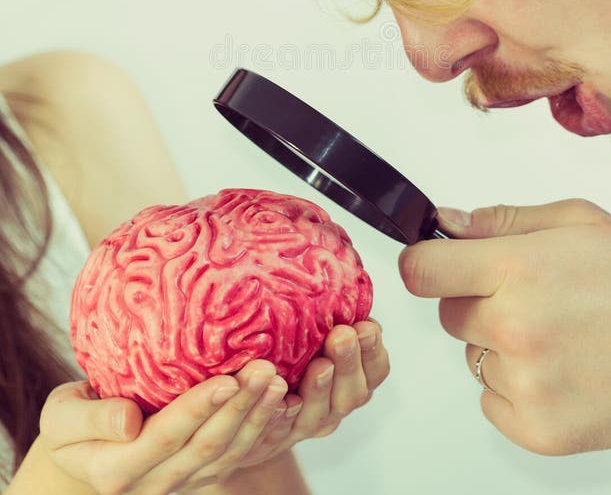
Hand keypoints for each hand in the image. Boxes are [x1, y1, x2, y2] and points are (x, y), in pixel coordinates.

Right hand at [40, 317, 387, 493]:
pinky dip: (290, 411)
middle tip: (274, 368)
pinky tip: (316, 374)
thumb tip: (127, 420)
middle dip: (251, 406)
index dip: (204, 408)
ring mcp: (202, 470)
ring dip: (279, 408)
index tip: (229, 377)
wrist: (91, 452)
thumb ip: (86, 418)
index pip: (174, 435)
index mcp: (129, 465)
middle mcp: (173, 474)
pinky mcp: (223, 456)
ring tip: (307, 370)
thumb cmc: (75, 427)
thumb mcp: (61, 420)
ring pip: (249, 445)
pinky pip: (262, 439)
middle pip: (221, 442)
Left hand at [238, 317, 388, 466]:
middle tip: (342, 335)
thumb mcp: (316, 331)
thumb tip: (340, 278)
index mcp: (353, 378)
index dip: (373, 350)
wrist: (249, 411)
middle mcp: (336, 403)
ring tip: (318, 365)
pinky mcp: (276, 436)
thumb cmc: (290, 354)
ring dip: (321, 388)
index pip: (376, 369)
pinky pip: (281, 427)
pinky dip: (281, 411)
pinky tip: (277, 391)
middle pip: (354, 392)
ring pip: (321, 412)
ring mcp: (308, 423)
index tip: (366, 326)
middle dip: (349, 361)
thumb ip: (332, 315)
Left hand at [398, 199, 610, 454]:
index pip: (422, 270)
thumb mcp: (580, 222)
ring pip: (472, 357)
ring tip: (557, 336)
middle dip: (476, 302)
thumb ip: (504, 220)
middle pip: (447, 314)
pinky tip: (559, 371)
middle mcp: (515, 327)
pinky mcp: (536, 429)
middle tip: (529, 299)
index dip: (424, 263)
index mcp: (519, 269)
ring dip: (499, 347)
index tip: (435, 265)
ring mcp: (525, 383)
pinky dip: (514, 389)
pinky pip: (490, 400)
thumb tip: (448, 223)